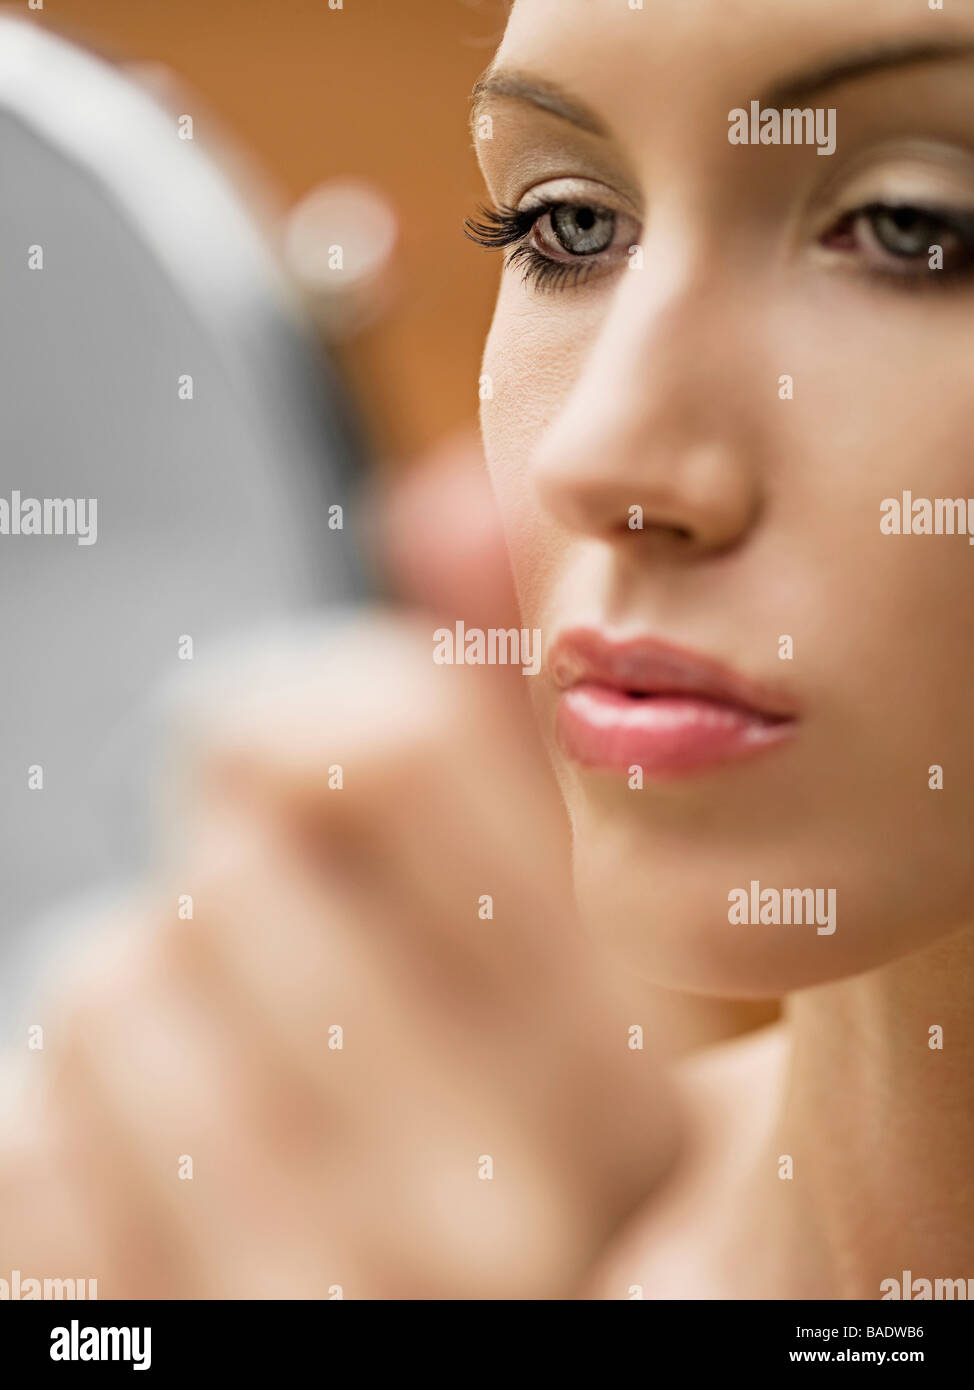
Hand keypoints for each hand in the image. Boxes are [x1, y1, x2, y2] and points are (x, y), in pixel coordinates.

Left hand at [2, 613, 677, 1298]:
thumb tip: (432, 502)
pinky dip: (70, 1105)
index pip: (390, 754)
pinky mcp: (165, 1347)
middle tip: (295, 947)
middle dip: (240, 872)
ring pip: (111, 984)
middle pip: (228, 867)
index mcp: (619, 1091)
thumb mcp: (593, 976)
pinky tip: (168, 1161)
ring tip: (241, 1061)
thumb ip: (518, 747)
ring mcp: (317, 1308)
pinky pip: (28, 1126)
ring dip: (153, 990)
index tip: (276, 742)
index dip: (298, 708)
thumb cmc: (522, 1145)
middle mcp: (484, 1221)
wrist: (466, 1335)